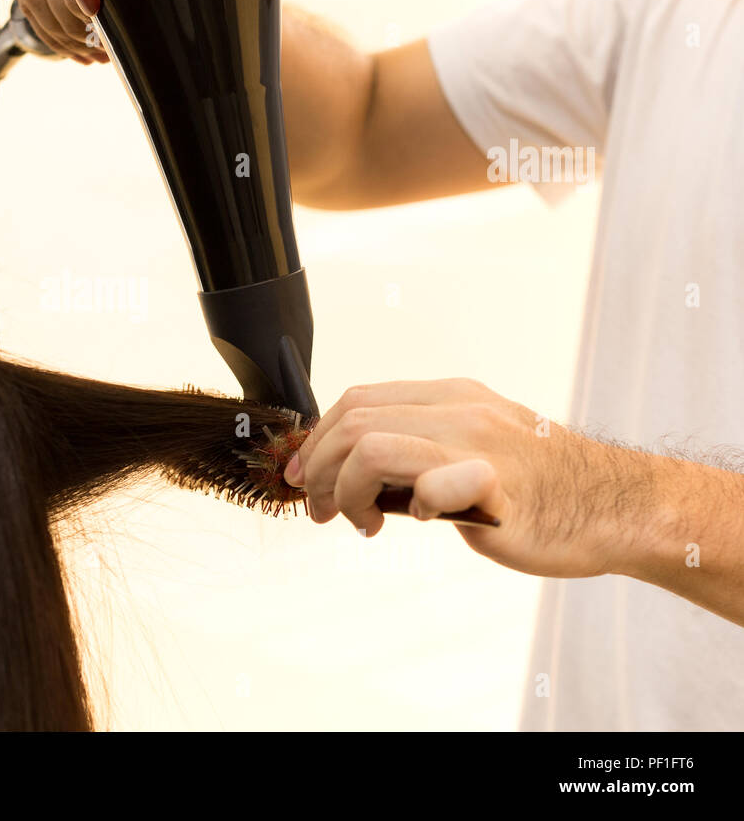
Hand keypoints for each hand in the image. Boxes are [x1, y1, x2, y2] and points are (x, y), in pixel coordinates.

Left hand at [282, 378, 648, 578]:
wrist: (616, 508)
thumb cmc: (540, 490)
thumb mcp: (470, 449)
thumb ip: (417, 452)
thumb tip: (347, 476)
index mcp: (450, 396)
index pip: (356, 401)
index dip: (316, 440)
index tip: (302, 477)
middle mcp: (461, 409)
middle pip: (352, 423)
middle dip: (319, 470)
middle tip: (322, 510)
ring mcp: (479, 442)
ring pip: (371, 447)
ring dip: (345, 490)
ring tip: (360, 522)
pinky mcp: (496, 483)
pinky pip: (429, 484)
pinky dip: (408, 505)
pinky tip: (415, 522)